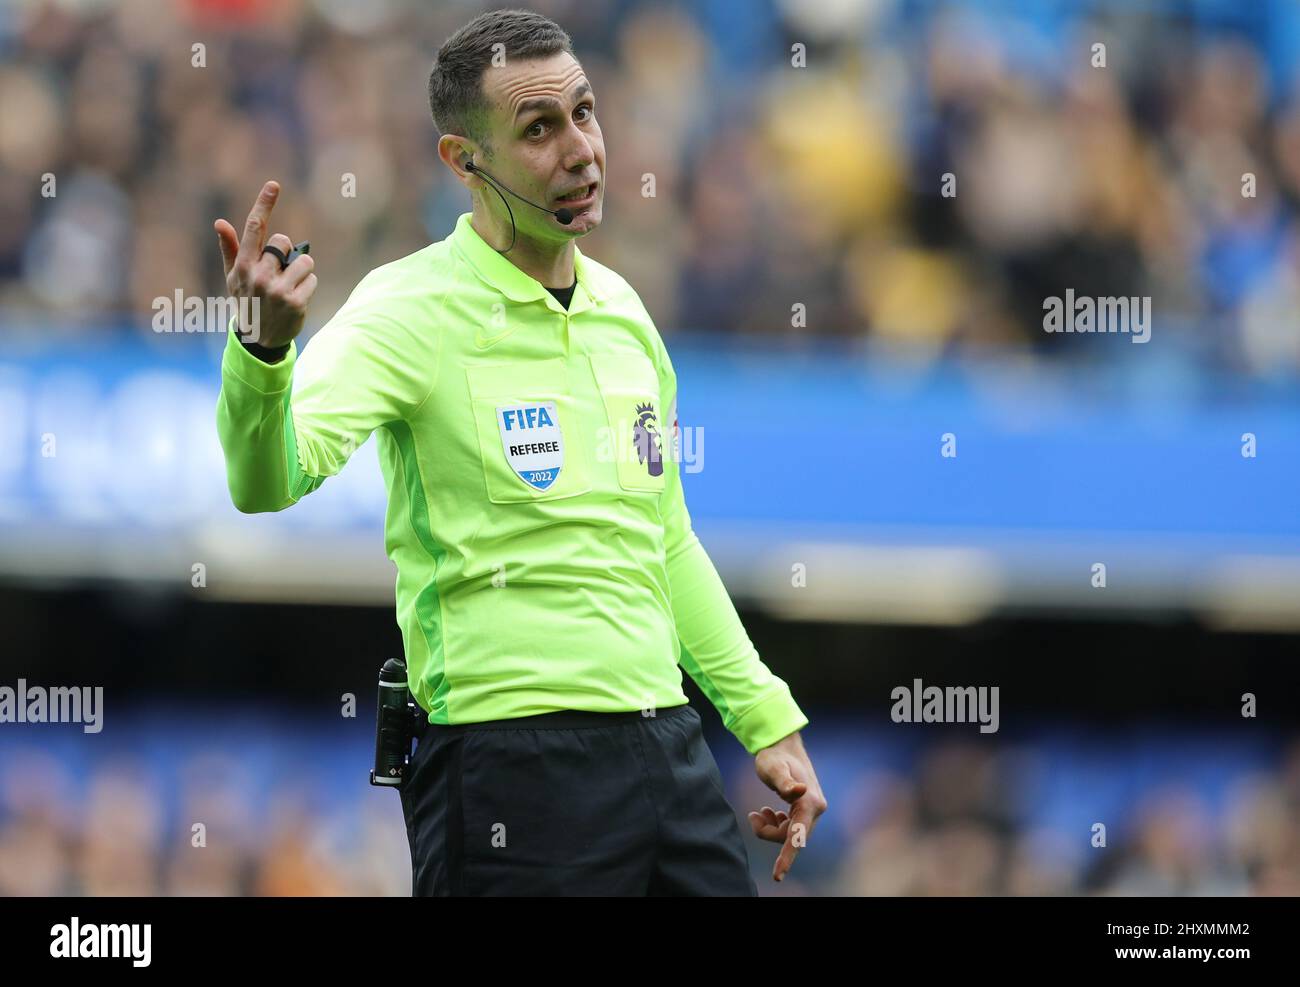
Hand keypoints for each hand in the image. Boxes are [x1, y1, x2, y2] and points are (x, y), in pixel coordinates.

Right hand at [214, 181, 315, 347]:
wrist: (259, 340)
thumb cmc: (247, 301)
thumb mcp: (234, 278)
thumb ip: (230, 249)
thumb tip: (220, 222)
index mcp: (243, 266)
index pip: (254, 228)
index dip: (264, 204)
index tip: (274, 185)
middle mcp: (259, 276)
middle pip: (284, 241)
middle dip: (286, 252)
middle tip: (279, 272)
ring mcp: (278, 290)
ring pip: (304, 260)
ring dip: (301, 270)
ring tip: (289, 286)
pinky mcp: (296, 302)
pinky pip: (312, 278)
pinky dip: (308, 286)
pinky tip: (296, 299)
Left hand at [749, 731, 825, 882]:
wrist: (783, 747)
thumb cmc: (775, 756)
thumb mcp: (774, 767)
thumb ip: (785, 782)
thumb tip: (799, 791)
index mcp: (810, 802)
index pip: (798, 836)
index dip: (787, 857)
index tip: (777, 875)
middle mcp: (814, 809)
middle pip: (790, 837)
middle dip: (769, 832)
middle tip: (753, 815)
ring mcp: (810, 811)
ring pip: (787, 834)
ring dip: (770, 827)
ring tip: (758, 812)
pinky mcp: (804, 811)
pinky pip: (788, 828)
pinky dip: (775, 824)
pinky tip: (767, 813)